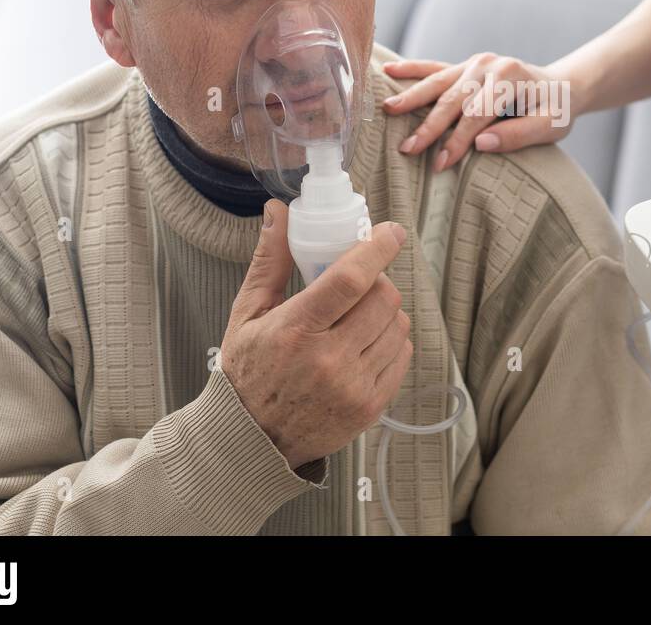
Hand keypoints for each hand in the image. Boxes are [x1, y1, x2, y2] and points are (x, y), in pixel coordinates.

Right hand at [219, 199, 412, 469]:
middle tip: (359, 284)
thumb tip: (279, 211)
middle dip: (378, 280)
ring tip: (358, 317)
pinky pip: (403, 355)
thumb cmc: (248, 371)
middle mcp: (328, 360)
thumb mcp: (247, 314)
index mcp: (295, 330)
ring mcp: (353, 387)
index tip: (390, 232)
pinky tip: (364, 344)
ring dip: (385, 312)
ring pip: (398, 325)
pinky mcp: (371, 406)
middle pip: (383, 298)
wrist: (252, 441)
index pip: (350, 279)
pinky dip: (391, 342)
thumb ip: (269, 261)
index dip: (377, 249)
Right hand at [383, 53, 576, 171]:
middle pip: (452, 99)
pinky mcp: (465, 66)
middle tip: (408, 150)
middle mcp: (488, 64)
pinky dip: (413, 68)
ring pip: (438, 82)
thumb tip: (481, 144)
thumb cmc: (556, 111)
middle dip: (430, 127)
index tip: (441, 164)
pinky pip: (435, 67)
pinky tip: (390, 69)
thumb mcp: (550, 127)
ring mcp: (475, 63)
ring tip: (387, 111)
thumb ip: (518, 135)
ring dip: (412, 97)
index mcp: (509, 77)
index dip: (458, 140)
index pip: (476, 114)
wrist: (561, 87)